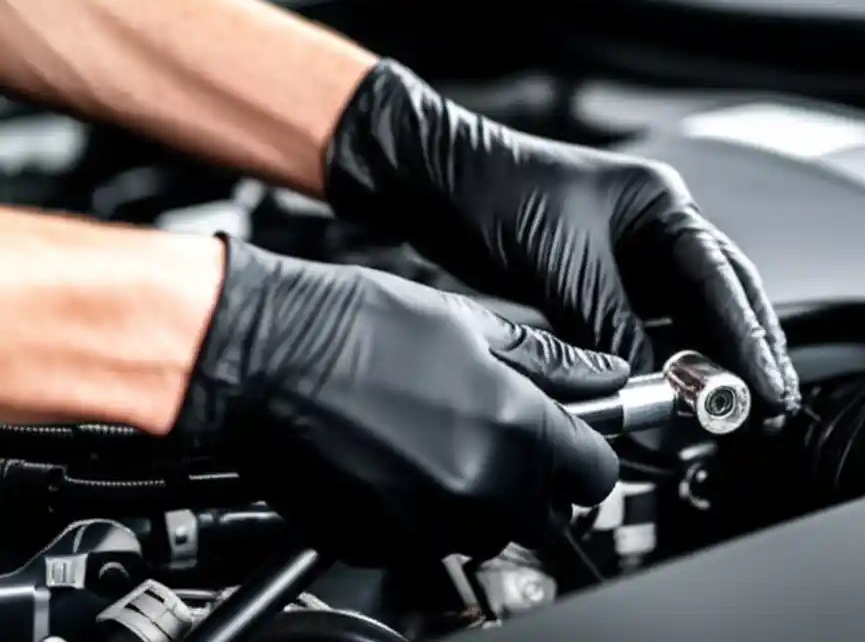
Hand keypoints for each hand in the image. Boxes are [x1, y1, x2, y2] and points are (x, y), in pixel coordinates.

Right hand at [176, 237, 626, 564]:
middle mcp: (477, 489)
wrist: (258, 355)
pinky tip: (400, 459)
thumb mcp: (470, 324)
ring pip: (486, 533)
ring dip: (480, 498)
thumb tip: (603, 374)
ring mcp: (425, 525)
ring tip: (440, 438)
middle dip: (536, 482)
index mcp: (514, 430)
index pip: (595, 476)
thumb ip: (551, 362)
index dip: (587, 455)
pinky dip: (425, 513)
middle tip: (502, 433)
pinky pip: (426, 543)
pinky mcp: (376, 543)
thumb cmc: (352, 326)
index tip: (574, 440)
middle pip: (546, 516)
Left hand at [325, 60, 799, 414]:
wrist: (433, 183)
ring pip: (686, 318)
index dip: (749, 337)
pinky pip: (644, 330)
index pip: (721, 278)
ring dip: (706, 361)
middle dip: (747, 351)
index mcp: (660, 204)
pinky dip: (661, 361)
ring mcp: (628, 258)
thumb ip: (613, 326)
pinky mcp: (598, 285)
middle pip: (720, 298)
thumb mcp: (564, 265)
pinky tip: (674, 391)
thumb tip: (651, 386)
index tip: (767, 384)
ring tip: (729, 408)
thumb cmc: (496, 191)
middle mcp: (654, 229)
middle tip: (769, 404)